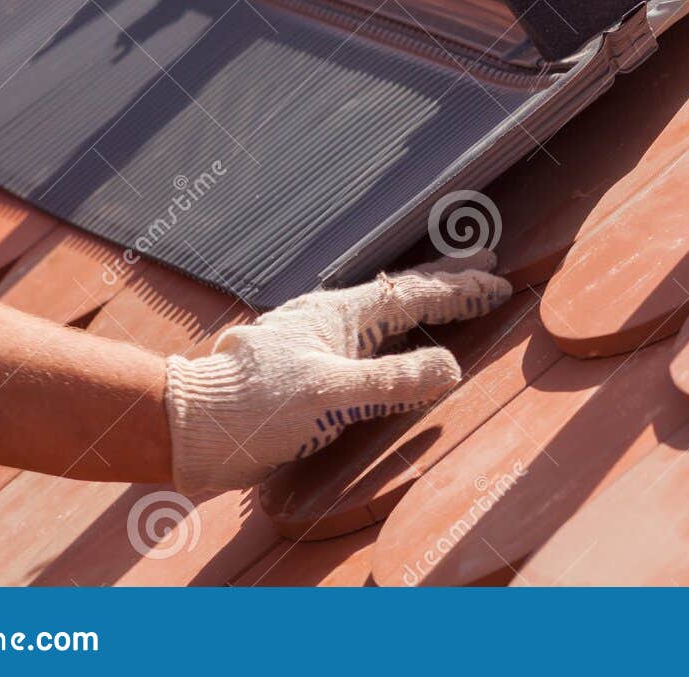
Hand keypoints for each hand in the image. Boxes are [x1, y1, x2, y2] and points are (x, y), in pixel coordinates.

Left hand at [163, 255, 513, 494]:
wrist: (188, 424)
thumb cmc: (256, 410)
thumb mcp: (333, 398)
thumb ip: (393, 381)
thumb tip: (450, 364)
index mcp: (342, 315)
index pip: (417, 296)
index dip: (462, 292)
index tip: (500, 284)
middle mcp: (329, 316)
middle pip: (399, 288)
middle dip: (445, 278)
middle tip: (484, 262)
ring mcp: (312, 335)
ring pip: (378, 306)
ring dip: (417, 297)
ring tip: (443, 292)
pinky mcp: (300, 359)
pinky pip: (361, 329)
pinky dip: (390, 323)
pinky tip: (381, 335)